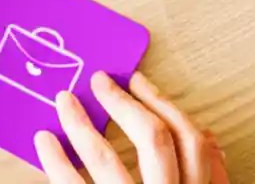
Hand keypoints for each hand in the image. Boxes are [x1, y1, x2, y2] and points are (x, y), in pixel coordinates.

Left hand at [35, 71, 229, 183]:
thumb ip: (207, 175)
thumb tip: (210, 136)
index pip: (192, 141)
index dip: (164, 104)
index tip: (137, 80)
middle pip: (154, 139)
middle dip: (123, 104)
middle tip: (99, 80)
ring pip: (107, 159)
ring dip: (80, 124)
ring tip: (63, 100)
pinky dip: (55, 160)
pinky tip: (44, 140)